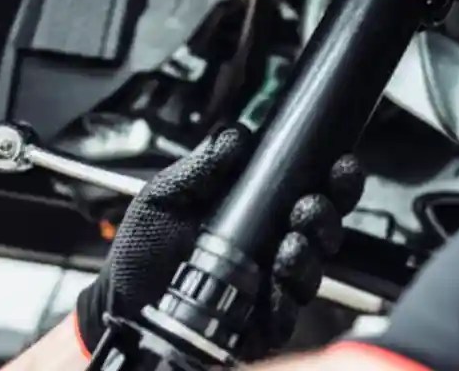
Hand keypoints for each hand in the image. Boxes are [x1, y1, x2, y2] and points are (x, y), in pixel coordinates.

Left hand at [74, 123, 363, 359]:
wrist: (120, 303)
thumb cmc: (141, 252)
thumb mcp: (164, 197)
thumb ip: (200, 167)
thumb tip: (235, 136)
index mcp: (253, 211)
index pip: (305, 189)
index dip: (329, 177)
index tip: (338, 163)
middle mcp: (269, 245)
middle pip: (322, 227)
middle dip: (327, 212)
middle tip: (311, 205)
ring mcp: (269, 284)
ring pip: (314, 267)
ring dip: (311, 249)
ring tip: (292, 240)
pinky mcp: (262, 322)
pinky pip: (291, 310)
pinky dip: (289, 292)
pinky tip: (278, 275)